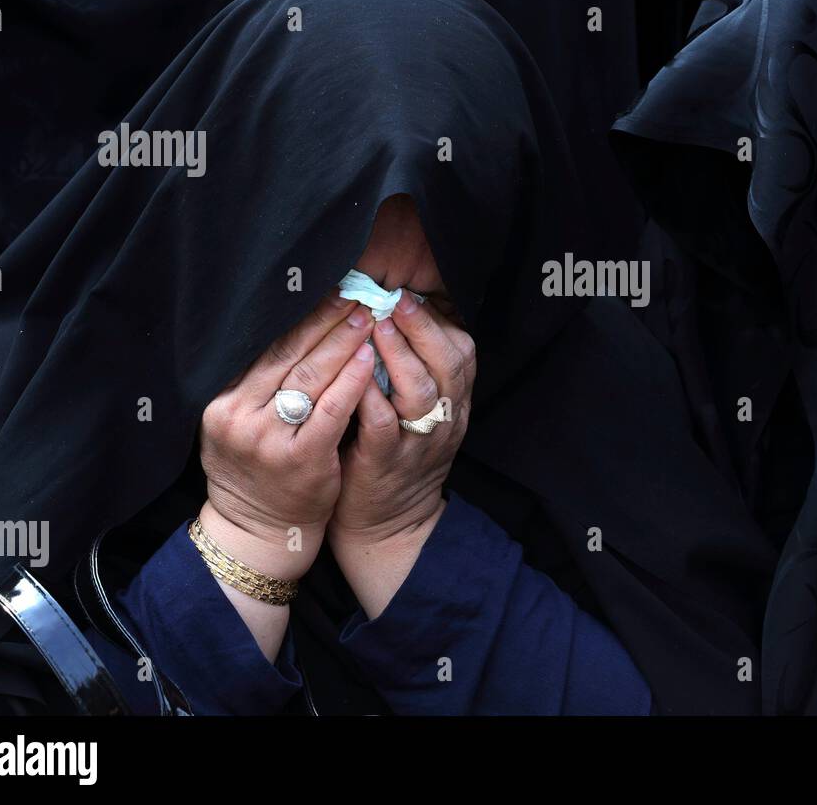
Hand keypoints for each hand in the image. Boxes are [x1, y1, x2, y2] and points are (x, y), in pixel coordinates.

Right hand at [199, 291, 377, 579]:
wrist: (258, 529)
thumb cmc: (257, 469)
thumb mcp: (239, 423)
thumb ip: (255, 383)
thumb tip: (292, 326)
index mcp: (221, 401)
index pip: (265, 347)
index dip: (299, 318)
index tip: (327, 291)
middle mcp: (238, 416)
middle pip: (289, 355)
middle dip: (325, 321)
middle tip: (355, 295)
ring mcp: (268, 439)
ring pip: (311, 377)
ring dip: (343, 341)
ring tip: (367, 317)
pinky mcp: (300, 459)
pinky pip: (331, 409)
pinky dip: (352, 380)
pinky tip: (370, 357)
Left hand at [328, 290, 474, 616]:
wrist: (389, 524)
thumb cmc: (395, 454)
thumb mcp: (420, 411)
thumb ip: (415, 369)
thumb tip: (394, 313)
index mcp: (453, 402)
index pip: (462, 350)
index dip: (440, 320)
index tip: (412, 292)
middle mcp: (443, 418)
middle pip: (447, 363)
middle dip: (422, 326)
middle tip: (395, 298)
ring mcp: (416, 442)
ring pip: (419, 391)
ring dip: (399, 354)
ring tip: (377, 324)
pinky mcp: (385, 463)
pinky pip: (382, 425)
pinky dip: (370, 396)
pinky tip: (353, 374)